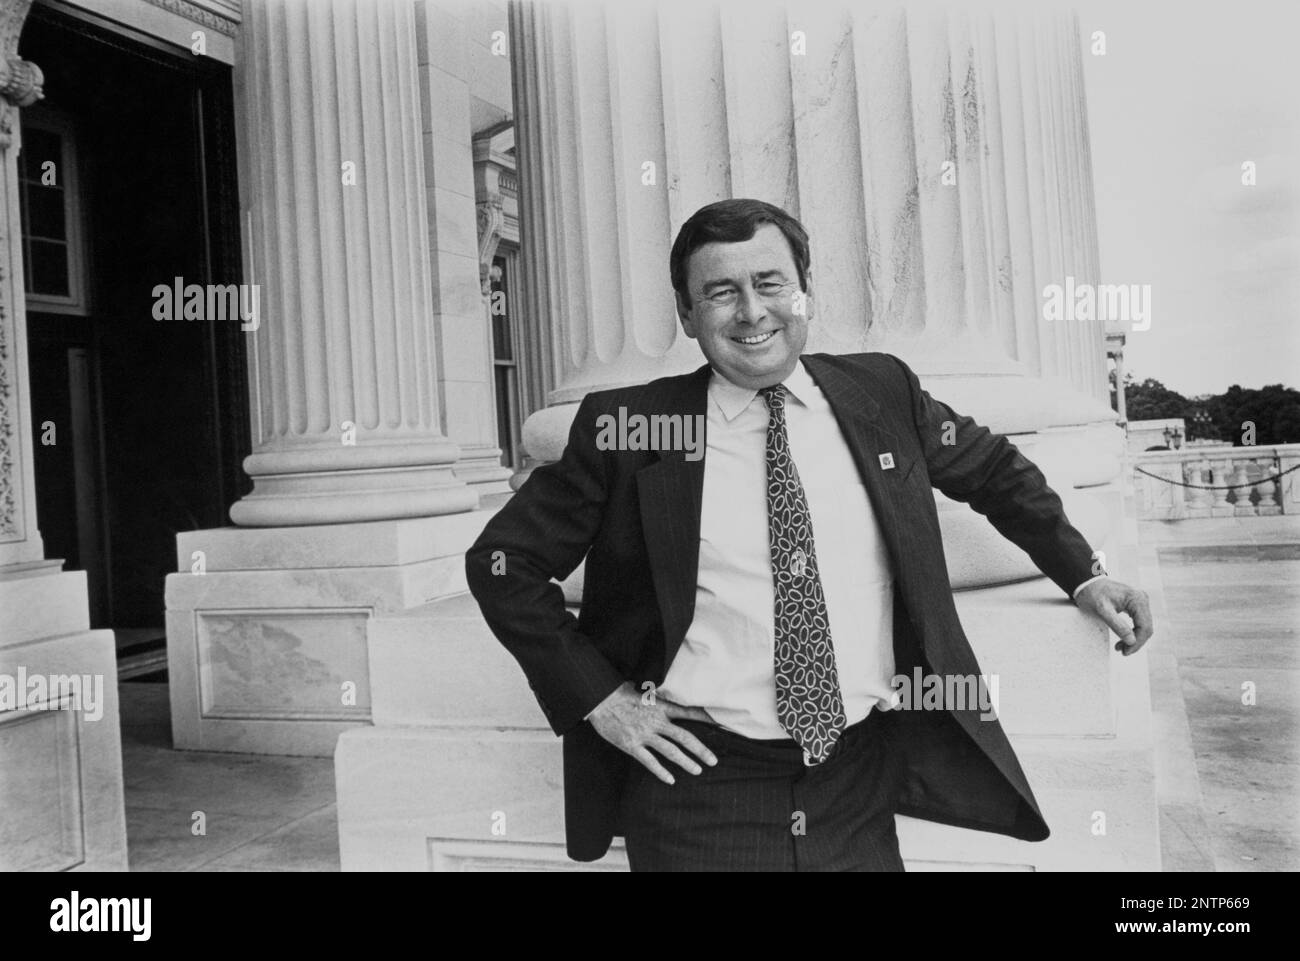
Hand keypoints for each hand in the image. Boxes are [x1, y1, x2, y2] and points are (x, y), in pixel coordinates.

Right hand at [587, 682, 718, 784]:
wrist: (599, 700)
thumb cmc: (619, 693)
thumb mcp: (642, 691)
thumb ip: (656, 697)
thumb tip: (663, 694)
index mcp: (660, 707)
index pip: (687, 712)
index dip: (704, 718)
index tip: (718, 724)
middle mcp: (656, 722)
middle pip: (684, 737)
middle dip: (701, 750)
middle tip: (713, 761)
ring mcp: (644, 735)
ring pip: (671, 751)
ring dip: (686, 762)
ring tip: (698, 770)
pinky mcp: (632, 746)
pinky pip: (650, 762)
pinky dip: (661, 772)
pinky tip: (671, 780)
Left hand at [1074, 577, 1153, 655]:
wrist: (1086, 583)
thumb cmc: (1092, 594)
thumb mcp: (1102, 610)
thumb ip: (1117, 625)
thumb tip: (1132, 641)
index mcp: (1137, 599)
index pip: (1145, 627)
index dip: (1137, 642)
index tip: (1125, 652)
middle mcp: (1142, 599)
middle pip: (1146, 628)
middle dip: (1135, 642)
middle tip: (1121, 652)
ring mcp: (1140, 602)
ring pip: (1144, 627)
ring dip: (1134, 639)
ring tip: (1119, 647)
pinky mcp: (1136, 605)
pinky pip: (1139, 622)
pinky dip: (1132, 633)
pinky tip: (1123, 640)